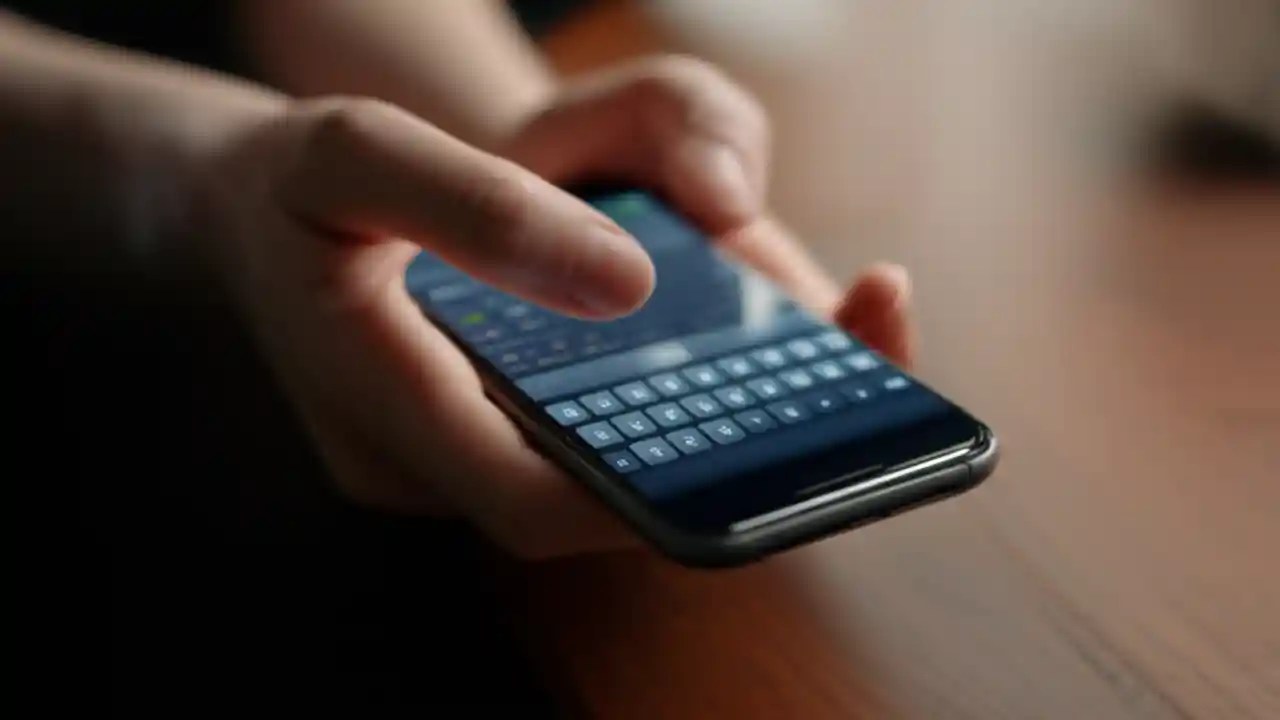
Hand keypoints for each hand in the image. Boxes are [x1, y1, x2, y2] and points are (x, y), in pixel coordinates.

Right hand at [198, 58, 913, 559]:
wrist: (254, 208)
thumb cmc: (297, 178)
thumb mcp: (358, 149)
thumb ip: (481, 210)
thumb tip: (629, 281)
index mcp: (380, 413)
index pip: (533, 503)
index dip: (655, 496)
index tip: (766, 448)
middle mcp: (427, 462)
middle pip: (591, 503)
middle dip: (720, 463)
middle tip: (851, 397)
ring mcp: (455, 454)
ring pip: (596, 472)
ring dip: (708, 429)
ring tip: (833, 354)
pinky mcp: (481, 431)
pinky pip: (584, 438)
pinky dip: (669, 400)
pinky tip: (745, 341)